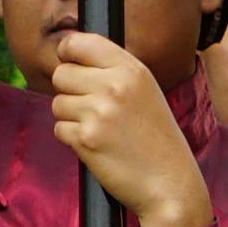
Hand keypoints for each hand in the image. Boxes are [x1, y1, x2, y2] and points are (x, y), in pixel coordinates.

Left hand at [41, 31, 215, 226]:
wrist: (169, 184)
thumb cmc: (156, 139)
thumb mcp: (146, 92)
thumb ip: (114, 72)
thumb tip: (71, 56)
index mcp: (132, 70)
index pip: (79, 43)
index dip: (68, 53)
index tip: (70, 63)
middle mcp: (114, 86)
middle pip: (61, 74)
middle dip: (69, 91)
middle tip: (90, 108)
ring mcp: (99, 112)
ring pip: (58, 103)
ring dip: (71, 118)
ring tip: (99, 130)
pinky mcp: (86, 139)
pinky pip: (60, 129)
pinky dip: (72, 139)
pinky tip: (96, 146)